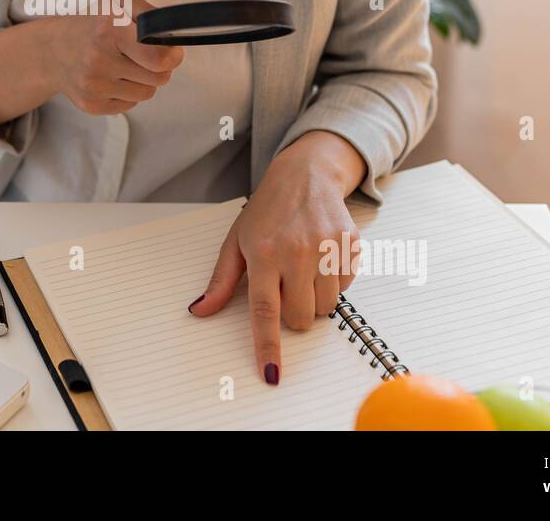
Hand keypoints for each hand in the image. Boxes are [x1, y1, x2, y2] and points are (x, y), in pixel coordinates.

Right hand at [43, 0, 183, 114]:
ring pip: (146, 93)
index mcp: (108, 30)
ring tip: (124, 65)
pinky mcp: (90, 104)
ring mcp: (92, 85)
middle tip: (143, 55)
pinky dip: (127, 93)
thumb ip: (152, 16)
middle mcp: (98, 60)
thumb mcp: (119, 4)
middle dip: (158, 67)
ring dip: (143, 80)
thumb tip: (175, 39)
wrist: (52, 49)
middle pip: (158, 78)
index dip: (172, 56)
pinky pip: (130, 105)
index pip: (158, 58)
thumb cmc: (93, 24)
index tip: (170, 51)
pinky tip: (112, 78)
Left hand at [187, 131, 366, 385]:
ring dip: (314, 299)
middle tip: (285, 287)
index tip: (271, 373)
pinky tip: (320, 258)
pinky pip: (345, 287)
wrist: (304, 174)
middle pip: (301, 317)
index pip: (265, 311)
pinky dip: (333, 282)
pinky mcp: (349, 245)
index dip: (268, 346)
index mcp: (264, 254)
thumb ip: (221, 281)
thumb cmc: (266, 211)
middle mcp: (297, 252)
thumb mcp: (236, 242)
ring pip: (326, 307)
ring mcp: (326, 248)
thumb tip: (200, 310)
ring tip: (303, 270)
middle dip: (293, 314)